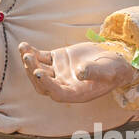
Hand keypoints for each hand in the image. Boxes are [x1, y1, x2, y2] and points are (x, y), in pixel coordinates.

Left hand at [18, 40, 138, 103]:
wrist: (114, 60)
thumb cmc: (114, 69)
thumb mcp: (108, 71)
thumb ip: (94, 72)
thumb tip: (80, 72)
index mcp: (75, 93)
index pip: (56, 92)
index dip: (46, 84)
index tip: (38, 72)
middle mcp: (63, 84)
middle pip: (42, 83)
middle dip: (33, 71)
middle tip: (28, 58)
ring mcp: (58, 72)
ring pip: (39, 69)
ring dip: (29, 61)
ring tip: (24, 48)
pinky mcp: (56, 60)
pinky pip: (40, 58)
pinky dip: (32, 52)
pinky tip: (24, 45)